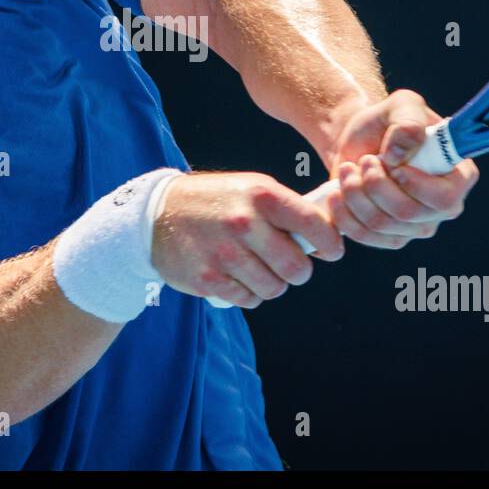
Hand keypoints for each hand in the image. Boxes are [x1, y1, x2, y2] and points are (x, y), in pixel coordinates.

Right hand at [151, 172, 342, 307]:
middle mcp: (244, 223)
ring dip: (270, 283)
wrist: (157, 214)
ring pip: (274, 288)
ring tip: (255, 267)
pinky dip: (247, 293)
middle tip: (287, 264)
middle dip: (297, 271)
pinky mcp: (208, 279)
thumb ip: (287, 210)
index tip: (331, 251)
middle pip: (298, 268)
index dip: (330, 243)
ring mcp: (225, 253)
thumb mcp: (252, 189)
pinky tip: (235, 275)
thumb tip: (329, 234)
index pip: (314, 225)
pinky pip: (248, 299)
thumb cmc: (215, 202)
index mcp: (262, 195)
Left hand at [325, 89, 478, 248]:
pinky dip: (342, 213)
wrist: (359, 140)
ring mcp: (415, 226)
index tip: (390, 161)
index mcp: (458, 176)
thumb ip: (408, 120)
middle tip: (363, 160)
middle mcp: (442, 207)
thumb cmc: (386, 122)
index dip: (414, 185)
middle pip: (407, 214)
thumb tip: (398, 154)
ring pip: (380, 225)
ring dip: (355, 193)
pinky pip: (362, 235)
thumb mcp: (402, 105)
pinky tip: (336, 192)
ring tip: (348, 169)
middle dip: (374, 184)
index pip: (444, 198)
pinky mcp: (387, 236)